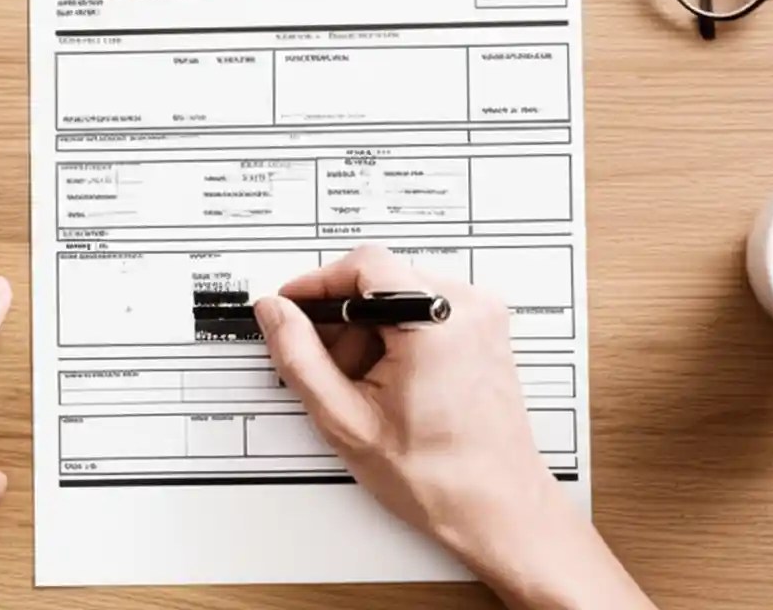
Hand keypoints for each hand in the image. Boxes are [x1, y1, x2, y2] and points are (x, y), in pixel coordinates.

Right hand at [254, 246, 654, 609]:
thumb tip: (276, 314)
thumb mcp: (346, 420)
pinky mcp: (484, 330)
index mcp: (437, 321)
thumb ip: (299, 358)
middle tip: (325, 365)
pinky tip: (390, 381)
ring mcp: (482, 317)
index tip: (291, 306)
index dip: (317, 283)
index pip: (363, 264)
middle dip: (342, 317)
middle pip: (380, 278)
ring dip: (368, 330)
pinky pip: (426, 310)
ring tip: (364, 385)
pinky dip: (396, 336)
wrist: (496, 508)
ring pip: (400, 295)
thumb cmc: (439, 478)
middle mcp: (467, 308)